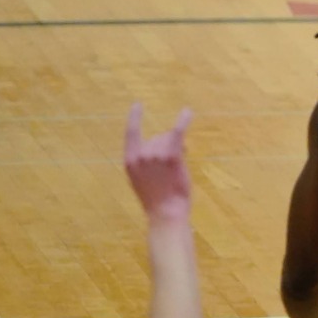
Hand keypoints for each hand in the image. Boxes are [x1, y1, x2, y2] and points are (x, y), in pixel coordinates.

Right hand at [124, 104, 192, 220]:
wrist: (165, 212)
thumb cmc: (157, 199)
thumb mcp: (143, 178)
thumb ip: (148, 160)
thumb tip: (168, 141)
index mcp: (129, 160)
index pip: (130, 134)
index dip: (134, 118)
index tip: (137, 105)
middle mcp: (140, 154)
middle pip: (159, 137)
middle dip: (169, 146)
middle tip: (172, 168)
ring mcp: (155, 155)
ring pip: (171, 139)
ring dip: (178, 148)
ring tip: (177, 168)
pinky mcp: (171, 157)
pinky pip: (177, 133)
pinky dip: (183, 121)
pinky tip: (188, 112)